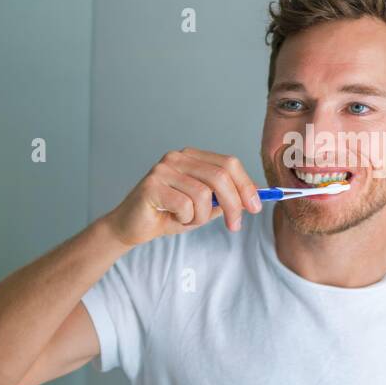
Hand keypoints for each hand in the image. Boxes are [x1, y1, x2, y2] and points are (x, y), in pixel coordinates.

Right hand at [103, 148, 262, 246]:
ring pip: (203, 194)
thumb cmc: (165, 215)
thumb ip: (224, 199)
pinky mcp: (152, 185)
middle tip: (235, 225)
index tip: (256, 207)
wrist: (129, 228)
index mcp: (191, 157)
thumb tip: (254, 197)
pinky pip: (185, 205)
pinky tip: (173, 219)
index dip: (246, 185)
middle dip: (234, 204)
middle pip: (220, 176)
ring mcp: (163, 169)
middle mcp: (177, 157)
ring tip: (187, 220)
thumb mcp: (202, 208)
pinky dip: (185, 219)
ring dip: (201, 216)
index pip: (229, 163)